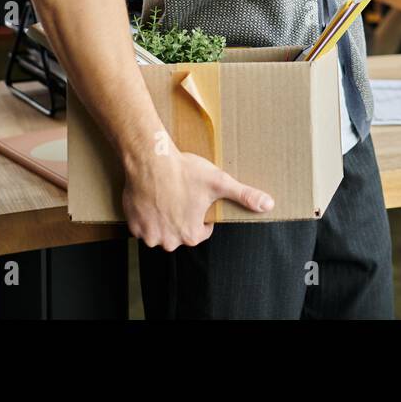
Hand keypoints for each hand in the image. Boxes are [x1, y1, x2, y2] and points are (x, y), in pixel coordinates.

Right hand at [123, 147, 274, 250]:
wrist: (150, 160)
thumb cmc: (185, 172)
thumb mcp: (219, 183)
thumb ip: (244, 195)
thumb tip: (268, 205)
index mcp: (190, 235)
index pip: (202, 232)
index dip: (202, 216)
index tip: (199, 200)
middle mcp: (168, 241)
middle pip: (180, 233)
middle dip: (182, 218)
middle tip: (182, 195)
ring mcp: (148, 234)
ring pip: (160, 231)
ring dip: (164, 219)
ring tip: (167, 196)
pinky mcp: (132, 225)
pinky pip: (142, 226)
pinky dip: (147, 216)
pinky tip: (153, 198)